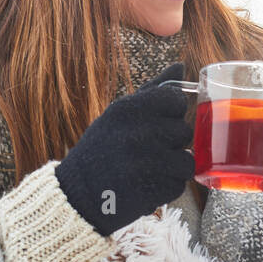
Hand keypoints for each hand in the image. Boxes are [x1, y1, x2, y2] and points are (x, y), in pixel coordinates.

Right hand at [55, 62, 195, 235]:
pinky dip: (167, 187)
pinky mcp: (151, 190)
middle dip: (171, 143)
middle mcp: (137, 132)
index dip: (171, 113)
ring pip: (187, 160)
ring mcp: (145, 162)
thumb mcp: (120, 115)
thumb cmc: (103, 149)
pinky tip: (146, 185)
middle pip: (184, 131)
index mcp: (128, 109)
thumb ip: (153, 91)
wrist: (75, 195)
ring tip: (148, 168)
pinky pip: (179, 184)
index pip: (176, 100)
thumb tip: (181, 66)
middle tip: (146, 150)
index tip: (156, 122)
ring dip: (172, 167)